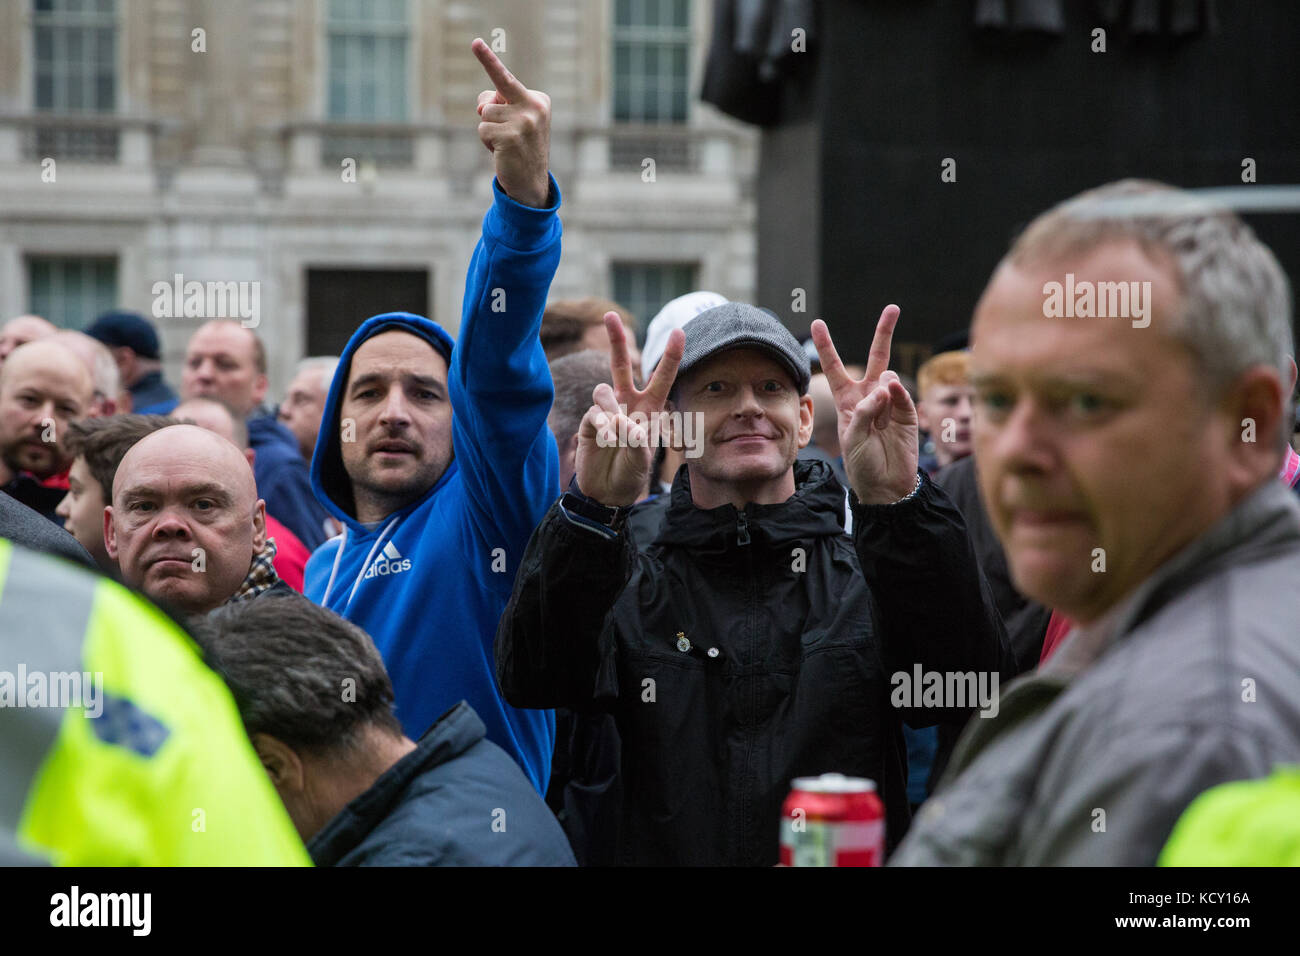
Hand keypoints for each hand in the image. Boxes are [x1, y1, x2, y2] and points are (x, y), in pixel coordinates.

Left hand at [472, 38, 550, 207]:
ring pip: (485, 113)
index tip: (475, 41)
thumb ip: (497, 104)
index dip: (488, 61)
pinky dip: (487, 142)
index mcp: (539, 100)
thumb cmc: (520, 148)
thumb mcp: (514, 121)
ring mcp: (524, 122)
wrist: (531, 183)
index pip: (505, 79)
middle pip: (493, 94)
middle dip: (487, 82)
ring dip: (489, 130)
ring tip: (505, 144)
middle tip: (485, 69)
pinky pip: (483, 129)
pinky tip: (503, 152)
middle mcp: (534, 107)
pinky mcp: (511, 136)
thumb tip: (483, 106)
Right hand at [574, 314, 683, 507]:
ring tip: (618, 438)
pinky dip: (603, 427)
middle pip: (621, 365)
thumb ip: (636, 440)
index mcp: (649, 408)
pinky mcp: (589, 422)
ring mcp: (606, 411)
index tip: (678, 331)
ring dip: (613, 412)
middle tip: (609, 316)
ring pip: (604, 390)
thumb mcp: (643, 459)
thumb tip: (624, 422)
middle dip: (615, 340)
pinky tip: (608, 443)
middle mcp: (627, 403)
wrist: (607, 493)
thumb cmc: (631, 473)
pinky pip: (594, 414)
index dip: (670, 355)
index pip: (662, 377)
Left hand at [811, 305, 918, 504]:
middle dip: (884, 332)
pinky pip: (901, 394)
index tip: (817, 322)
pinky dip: (896, 395)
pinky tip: (891, 395)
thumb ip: (863, 411)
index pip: (835, 367)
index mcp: (847, 400)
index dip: (826, 345)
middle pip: (876, 357)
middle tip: (893, 308)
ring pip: (888, 376)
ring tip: (879, 405)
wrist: (886, 486)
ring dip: (883, 386)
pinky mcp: (907, 412)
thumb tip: (885, 386)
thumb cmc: (862, 464)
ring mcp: (889, 402)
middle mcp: (868, 396)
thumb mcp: (851, 438)